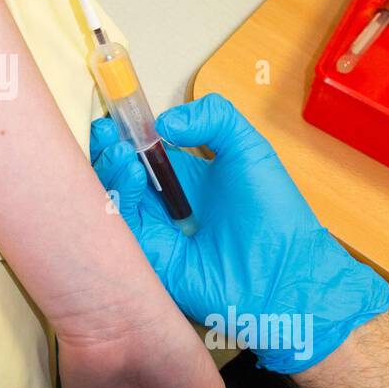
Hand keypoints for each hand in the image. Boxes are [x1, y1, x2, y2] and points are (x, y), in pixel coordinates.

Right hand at [91, 93, 388, 371]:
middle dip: (107, 149)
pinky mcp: (147, 257)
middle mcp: (163, 204)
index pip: (141, 152)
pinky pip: (121, 226)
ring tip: (122, 151)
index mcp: (183, 178)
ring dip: (110, 169)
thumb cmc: (274, 212)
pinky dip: (119, 196)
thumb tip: (164, 121)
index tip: (116, 117)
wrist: (283, 270)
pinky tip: (132, 173)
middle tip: (105, 130)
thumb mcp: (248, 149)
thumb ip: (214, 118)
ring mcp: (153, 230)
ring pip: (113, 197)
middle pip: (119, 174)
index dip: (125, 134)